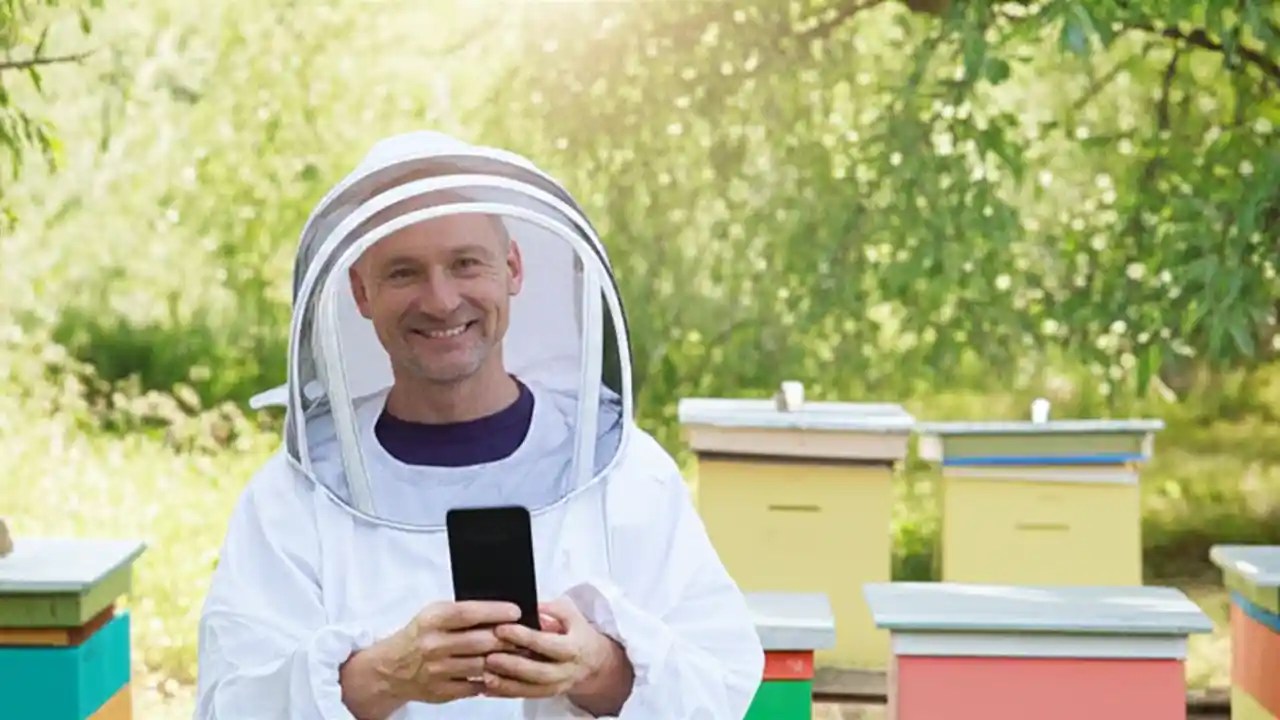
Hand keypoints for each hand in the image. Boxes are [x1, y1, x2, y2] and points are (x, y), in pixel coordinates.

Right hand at [371, 600, 523, 703]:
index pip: (468, 613)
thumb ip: (462, 612)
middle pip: (480, 641)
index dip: (495, 611)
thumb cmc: (419, 636)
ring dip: (505, 659)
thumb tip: (500, 610)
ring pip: (482, 664)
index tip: (516, 611)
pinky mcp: (442, 691)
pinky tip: (503, 672)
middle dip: (507, 637)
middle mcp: (434, 645)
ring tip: (521, 653)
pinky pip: (476, 686)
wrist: (390, 669)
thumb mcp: (433, 615)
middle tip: (526, 633)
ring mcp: (438, 670)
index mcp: (432, 620)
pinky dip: (492, 679)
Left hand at [481, 597, 633, 714]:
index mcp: (574, 647)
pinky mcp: (547, 694)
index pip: (548, 644)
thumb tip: (530, 607)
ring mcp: (557, 686)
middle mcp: (567, 670)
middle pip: (539, 673)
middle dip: (513, 666)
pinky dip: (506, 693)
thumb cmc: (577, 632)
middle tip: (490, 657)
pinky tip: (487, 687)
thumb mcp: (570, 613)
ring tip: (485, 675)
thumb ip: (551, 609)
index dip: (525, 637)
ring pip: (531, 690)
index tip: (502, 629)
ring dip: (507, 685)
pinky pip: (525, 696)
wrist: (593, 660)